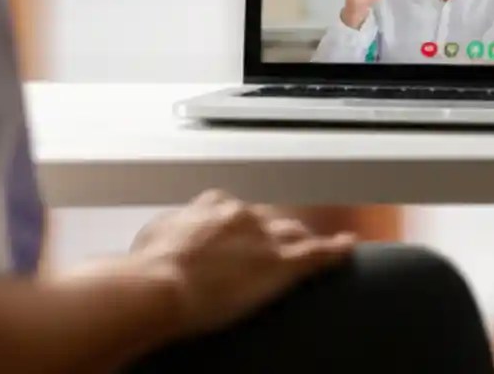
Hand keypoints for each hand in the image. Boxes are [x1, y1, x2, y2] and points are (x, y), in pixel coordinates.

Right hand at [130, 189, 354, 336]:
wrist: (158, 286)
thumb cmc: (146, 268)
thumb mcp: (152, 238)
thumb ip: (170, 231)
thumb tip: (165, 239)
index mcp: (211, 207)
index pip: (234, 210)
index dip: (238, 225)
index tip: (235, 235)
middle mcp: (242, 216)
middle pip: (267, 222)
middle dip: (268, 235)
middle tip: (263, 254)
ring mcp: (264, 239)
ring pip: (294, 235)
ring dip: (301, 242)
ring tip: (312, 248)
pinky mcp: (280, 265)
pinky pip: (318, 254)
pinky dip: (336, 250)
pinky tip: (347, 248)